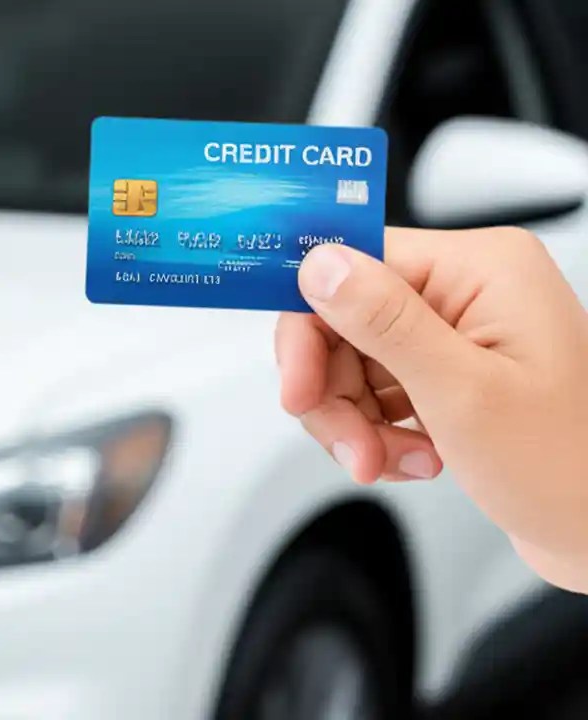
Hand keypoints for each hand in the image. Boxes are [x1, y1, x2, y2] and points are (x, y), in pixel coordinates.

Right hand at [276, 227, 587, 591]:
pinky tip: (413, 460)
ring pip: (351, 361)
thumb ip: (385, 322)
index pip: (352, 266)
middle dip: (334, 392)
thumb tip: (319, 264)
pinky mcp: (449, 369)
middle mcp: (467, 288)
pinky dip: (377, 431)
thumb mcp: (463, 394)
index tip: (295, 386)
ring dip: (355, 421)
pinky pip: (375, 388)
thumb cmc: (567, 468)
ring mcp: (457, 329)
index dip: (310, 326)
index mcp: (480, 268)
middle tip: (350, 447)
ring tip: (391, 462)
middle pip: (343, 320)